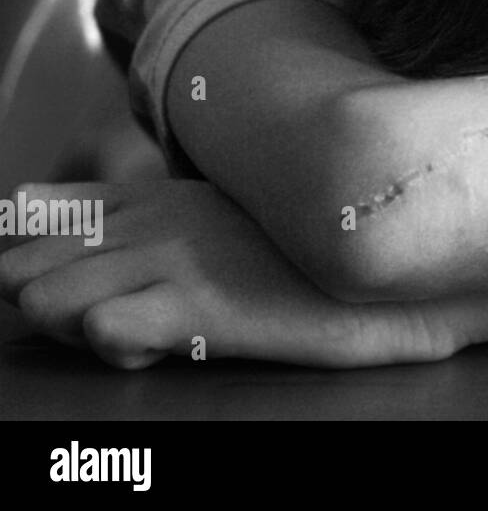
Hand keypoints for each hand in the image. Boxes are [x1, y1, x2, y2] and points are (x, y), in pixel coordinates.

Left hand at [0, 179, 469, 368]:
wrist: (391, 260)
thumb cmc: (307, 256)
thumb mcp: (225, 222)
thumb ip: (156, 223)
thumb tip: (95, 246)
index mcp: (152, 197)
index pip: (36, 214)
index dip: (36, 259)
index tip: (79, 286)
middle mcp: (150, 219)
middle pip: (21, 262)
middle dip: (42, 300)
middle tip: (106, 319)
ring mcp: (174, 258)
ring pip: (42, 297)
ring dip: (73, 328)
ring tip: (139, 334)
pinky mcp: (203, 305)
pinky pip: (105, 331)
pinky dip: (118, 349)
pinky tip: (168, 345)